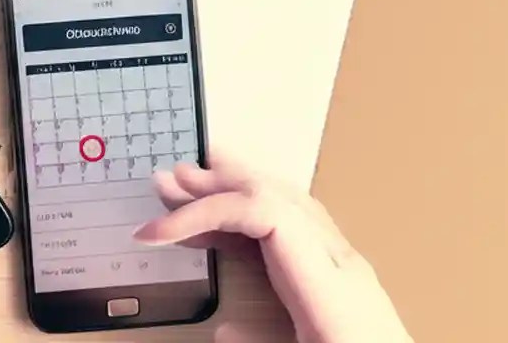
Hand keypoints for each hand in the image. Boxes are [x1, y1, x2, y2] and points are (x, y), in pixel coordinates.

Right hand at [134, 154, 412, 342]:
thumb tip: (221, 330)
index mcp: (331, 288)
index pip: (266, 215)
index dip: (208, 211)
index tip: (159, 231)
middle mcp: (343, 266)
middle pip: (277, 198)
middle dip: (217, 185)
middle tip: (169, 183)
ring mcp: (348, 268)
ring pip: (290, 205)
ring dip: (239, 190)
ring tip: (198, 180)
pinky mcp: (345, 280)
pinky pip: (299, 228)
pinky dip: (259, 215)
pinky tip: (234, 224)